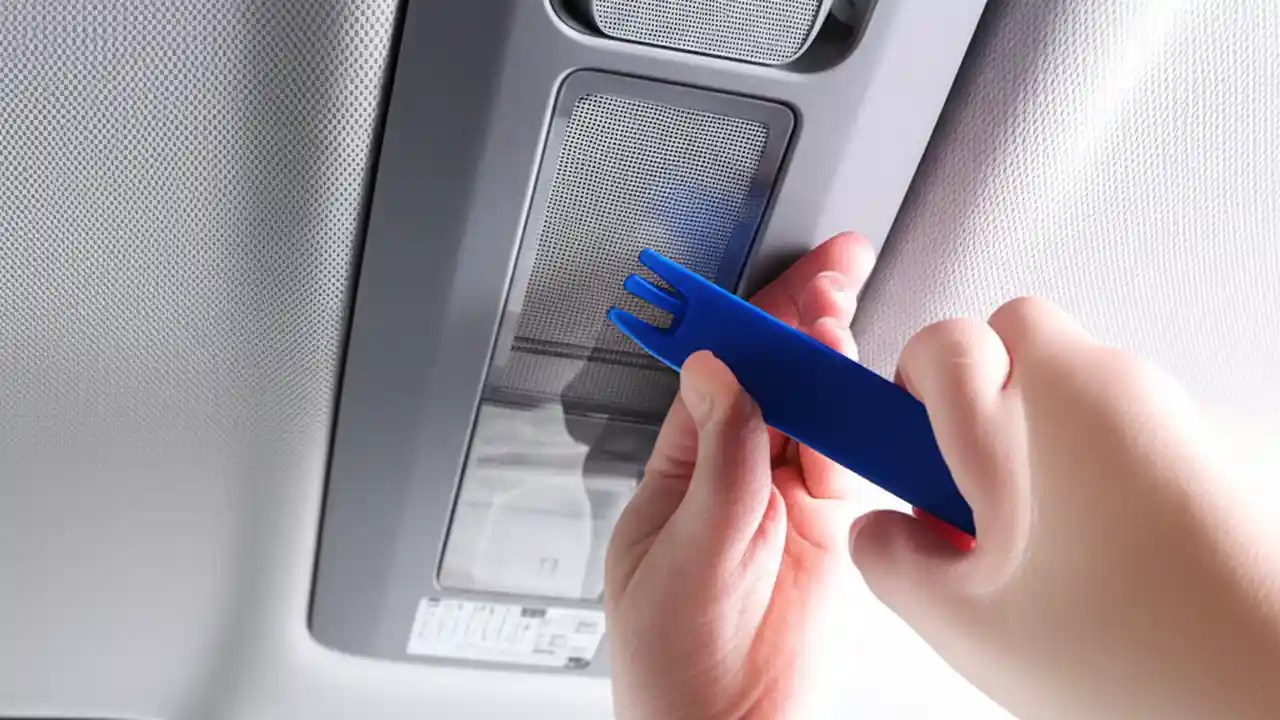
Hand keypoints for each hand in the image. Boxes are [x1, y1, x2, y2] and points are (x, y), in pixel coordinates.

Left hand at [604, 233, 875, 719]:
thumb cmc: (671, 658)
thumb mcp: (683, 553)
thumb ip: (716, 462)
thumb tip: (719, 373)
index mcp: (680, 468)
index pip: (712, 373)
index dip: (737, 318)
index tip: (763, 277)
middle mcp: (732, 474)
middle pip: (770, 376)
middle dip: (800, 318)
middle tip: (836, 270)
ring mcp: (783, 497)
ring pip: (814, 409)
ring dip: (831, 364)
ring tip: (840, 327)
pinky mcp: (829, 524)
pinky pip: (847, 457)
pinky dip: (859, 425)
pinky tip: (862, 397)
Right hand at [853, 297, 1279, 719]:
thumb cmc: (1156, 663)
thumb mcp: (972, 629)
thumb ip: (892, 564)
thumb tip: (879, 532)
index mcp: (1037, 413)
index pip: (943, 344)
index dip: (911, 393)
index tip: (904, 443)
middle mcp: (1108, 389)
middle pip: (1017, 337)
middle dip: (980, 394)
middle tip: (970, 481)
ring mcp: (1173, 411)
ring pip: (1077, 382)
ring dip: (1043, 434)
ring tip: (1041, 541)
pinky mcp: (1220, 444)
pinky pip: (1132, 424)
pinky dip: (1103, 463)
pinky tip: (1105, 554)